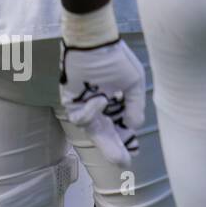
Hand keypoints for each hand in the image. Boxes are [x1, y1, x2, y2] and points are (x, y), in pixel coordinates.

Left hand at [59, 39, 145, 167]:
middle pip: (106, 133)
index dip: (126, 140)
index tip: (133, 153)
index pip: (121, 126)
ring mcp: (85, 105)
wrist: (94, 43)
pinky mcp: (71, 102)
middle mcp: (100, 107)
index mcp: (117, 102)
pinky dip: (91, 112)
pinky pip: (80, 117)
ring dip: (104, 134)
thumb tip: (133, 126)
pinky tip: (100, 99)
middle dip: (114, 148)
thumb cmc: (115, 58)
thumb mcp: (133, 82)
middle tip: (124, 163)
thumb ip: (134, 105)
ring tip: (107, 114)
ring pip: (92, 130)